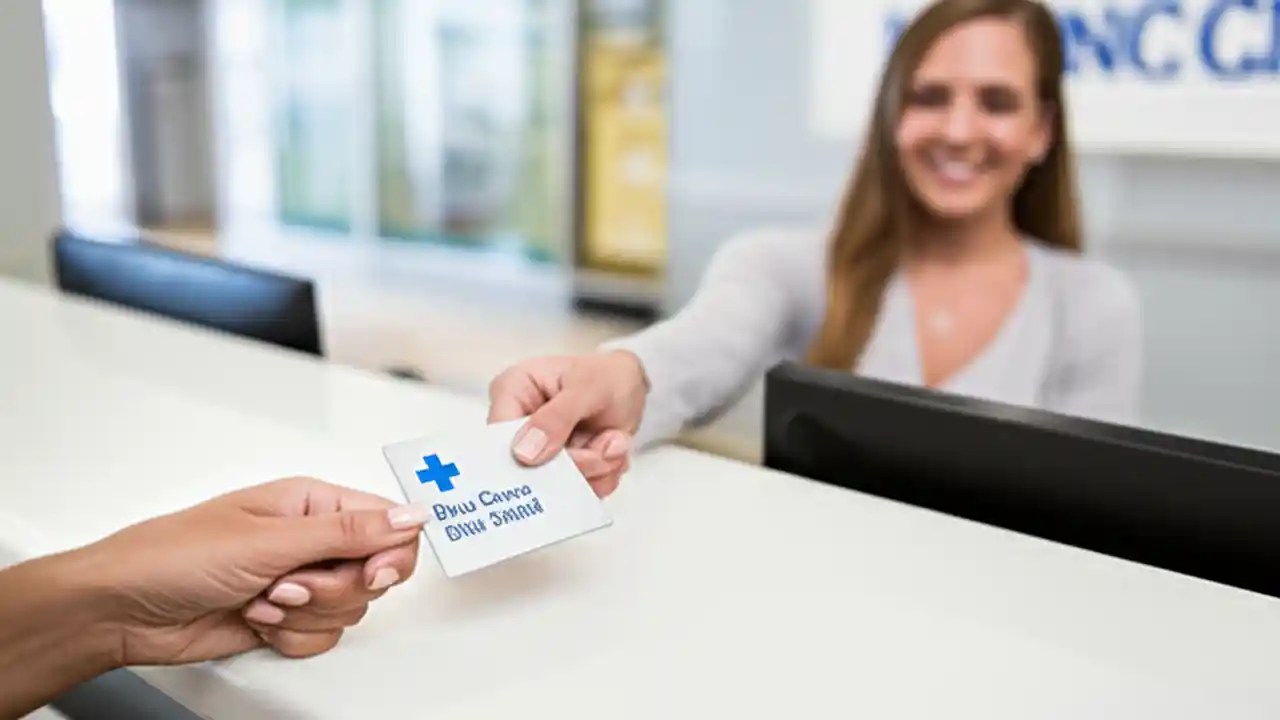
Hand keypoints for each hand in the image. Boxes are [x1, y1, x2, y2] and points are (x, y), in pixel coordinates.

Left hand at [84, 477, 429, 664]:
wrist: (122, 611)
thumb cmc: (175, 555)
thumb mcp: (270, 540)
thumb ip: (349, 532)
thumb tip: (412, 514)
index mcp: (312, 503)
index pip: (387, 524)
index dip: (393, 553)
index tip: (374, 574)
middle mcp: (311, 540)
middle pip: (374, 573)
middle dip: (334, 589)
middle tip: (292, 585)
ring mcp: (300, 581)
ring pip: (350, 609)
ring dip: (304, 614)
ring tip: (261, 598)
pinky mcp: (286, 618)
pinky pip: (323, 636)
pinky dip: (291, 636)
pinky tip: (255, 618)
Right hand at [488, 350, 647, 497]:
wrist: (631, 386)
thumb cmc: (606, 376)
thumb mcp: (587, 387)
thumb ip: (556, 418)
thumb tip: (522, 454)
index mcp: (511, 392)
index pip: (497, 437)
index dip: (523, 459)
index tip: (561, 461)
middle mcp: (517, 425)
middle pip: (529, 469)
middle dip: (575, 465)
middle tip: (606, 450)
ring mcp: (537, 452)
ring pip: (558, 486)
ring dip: (594, 470)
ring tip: (613, 443)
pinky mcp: (559, 471)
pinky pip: (576, 491)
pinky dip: (602, 477)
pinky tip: (613, 451)